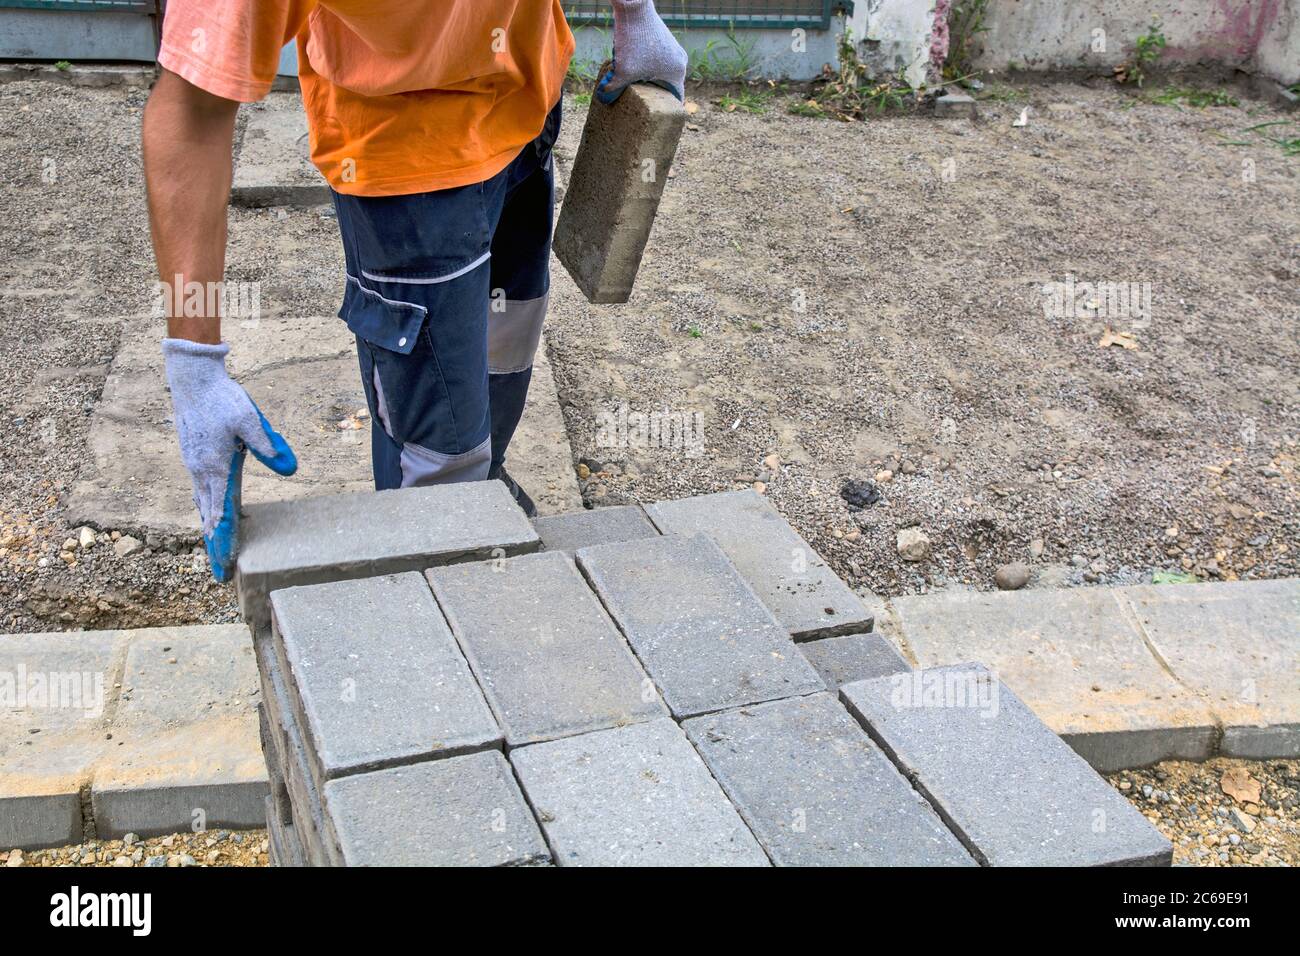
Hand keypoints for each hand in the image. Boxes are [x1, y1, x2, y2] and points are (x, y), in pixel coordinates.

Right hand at [162, 338, 296, 581]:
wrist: (193, 378)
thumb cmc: (223, 398)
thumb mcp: (251, 421)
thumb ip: (269, 447)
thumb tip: (291, 470)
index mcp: (214, 468)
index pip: (221, 513)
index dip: (225, 540)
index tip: (226, 564)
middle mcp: (200, 471)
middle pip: (208, 516)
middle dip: (215, 544)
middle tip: (220, 572)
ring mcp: (194, 464)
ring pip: (202, 504)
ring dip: (209, 528)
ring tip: (215, 549)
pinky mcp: (194, 456)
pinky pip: (201, 490)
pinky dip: (205, 508)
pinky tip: (210, 514)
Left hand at [597, 0, 687, 104]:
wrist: (634, 8)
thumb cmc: (634, 42)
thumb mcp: (622, 71)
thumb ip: (613, 89)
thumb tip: (603, 99)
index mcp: (677, 73)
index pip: (675, 101)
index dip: (665, 113)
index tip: (655, 120)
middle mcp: (680, 61)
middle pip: (667, 88)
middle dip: (653, 98)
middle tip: (642, 109)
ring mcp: (673, 50)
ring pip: (660, 74)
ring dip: (648, 82)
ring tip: (635, 90)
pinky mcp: (664, 41)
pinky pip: (656, 62)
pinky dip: (646, 69)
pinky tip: (633, 71)